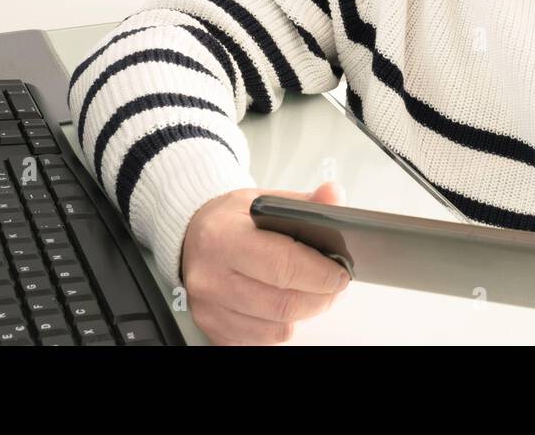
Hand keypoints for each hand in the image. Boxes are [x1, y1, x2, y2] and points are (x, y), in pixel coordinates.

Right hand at [181, 181, 350, 344]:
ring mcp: (209, 308)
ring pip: (278, 327)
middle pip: (283, 303)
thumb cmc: (229, 220)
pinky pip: (264, 339)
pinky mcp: (213, 329)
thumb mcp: (263, 200)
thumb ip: (303, 202)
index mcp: (222, 237)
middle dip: (321, 297)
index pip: (282, 265)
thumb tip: (334, 195)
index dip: (320, 273)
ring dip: (306, 312)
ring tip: (315, 292)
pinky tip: (285, 303)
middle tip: (336, 284)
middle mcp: (210, 277)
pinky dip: (282, 325)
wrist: (192, 239)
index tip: (342, 272)